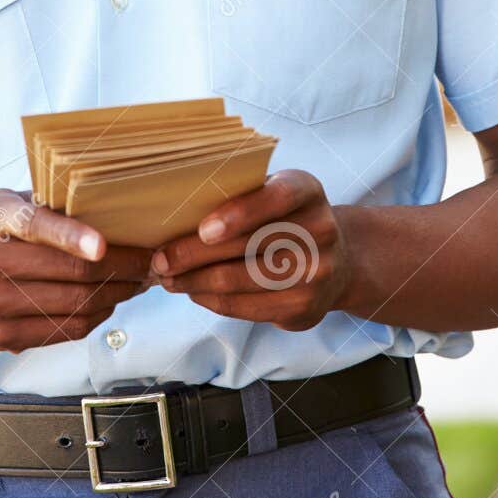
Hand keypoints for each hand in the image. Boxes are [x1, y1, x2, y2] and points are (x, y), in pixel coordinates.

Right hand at [0, 190, 151, 352]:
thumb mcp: (3, 202)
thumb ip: (46, 205)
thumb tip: (112, 211)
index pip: (34, 225)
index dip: (71, 236)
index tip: (103, 245)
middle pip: (68, 273)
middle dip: (121, 267)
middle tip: (150, 260)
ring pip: (72, 305)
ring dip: (116, 294)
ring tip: (138, 281)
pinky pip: (63, 330)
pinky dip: (95, 316)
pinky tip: (109, 301)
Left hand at [149, 170, 349, 330]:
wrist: (338, 261)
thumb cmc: (285, 219)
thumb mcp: (273, 192)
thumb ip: (238, 194)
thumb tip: (174, 214)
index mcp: (306, 190)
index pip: (275, 198)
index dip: (239, 214)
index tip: (203, 230)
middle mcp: (319, 230)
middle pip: (248, 246)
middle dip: (194, 255)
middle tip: (159, 260)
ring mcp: (316, 272)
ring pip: (240, 281)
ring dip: (195, 282)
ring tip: (168, 279)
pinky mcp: (305, 307)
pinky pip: (247, 308)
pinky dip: (212, 301)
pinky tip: (194, 293)